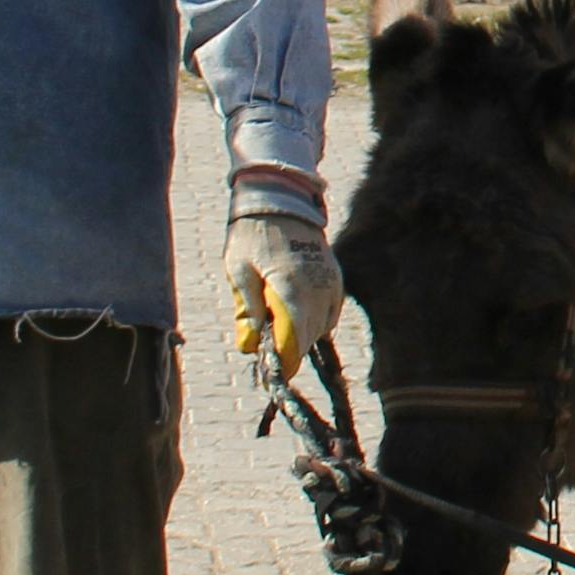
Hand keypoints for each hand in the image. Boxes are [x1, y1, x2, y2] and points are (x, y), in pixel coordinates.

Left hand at [225, 213, 343, 369]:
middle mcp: (317, 288)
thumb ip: (246, 309)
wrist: (280, 198)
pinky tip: (296, 314)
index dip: (283, 362)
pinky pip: (330, 312)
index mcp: (292, 289)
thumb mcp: (239, 270)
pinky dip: (314, 321)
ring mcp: (330, 282)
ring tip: (277, 328)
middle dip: (288, 350)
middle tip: (266, 353)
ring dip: (300, 335)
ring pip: (320, 327)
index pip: (293, 340)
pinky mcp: (335, 277)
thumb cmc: (253, 234)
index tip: (272, 376)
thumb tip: (249, 346)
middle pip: (307, 337)